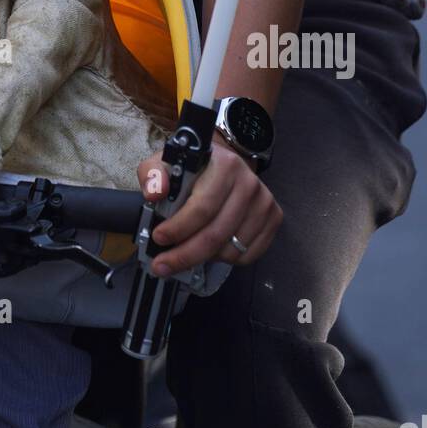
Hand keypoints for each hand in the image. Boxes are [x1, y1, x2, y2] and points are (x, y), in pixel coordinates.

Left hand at [136, 139, 282, 273]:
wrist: (224, 163)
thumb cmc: (192, 166)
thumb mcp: (164, 162)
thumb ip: (153, 174)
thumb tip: (155, 194)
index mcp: (225, 166)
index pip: (202, 207)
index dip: (178, 228)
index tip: (158, 238)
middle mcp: (249, 184)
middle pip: (216, 234)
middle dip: (184, 255)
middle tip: (162, 265)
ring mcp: (264, 203)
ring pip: (231, 250)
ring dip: (203, 258)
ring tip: (185, 252)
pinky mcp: (273, 219)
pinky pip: (247, 255)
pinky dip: (224, 260)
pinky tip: (209, 251)